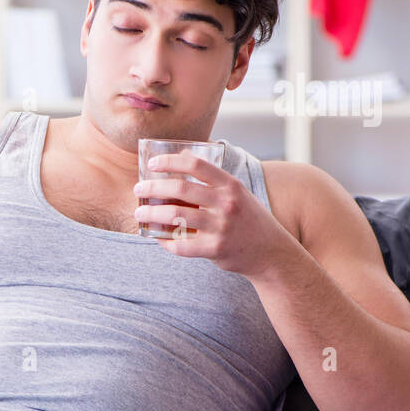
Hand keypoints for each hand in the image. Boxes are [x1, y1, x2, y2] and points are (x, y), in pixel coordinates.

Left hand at [131, 153, 297, 279]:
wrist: (270, 252)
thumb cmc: (248, 219)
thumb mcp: (237, 193)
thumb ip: (212, 179)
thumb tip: (181, 157)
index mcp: (230, 185)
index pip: (196, 164)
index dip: (170, 161)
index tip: (152, 164)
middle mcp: (226, 203)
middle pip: (180, 188)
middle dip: (153, 187)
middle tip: (138, 189)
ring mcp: (221, 226)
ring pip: (175, 215)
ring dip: (151, 213)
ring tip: (139, 212)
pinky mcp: (215, 249)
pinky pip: (181, 244)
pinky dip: (165, 240)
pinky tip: (157, 237)